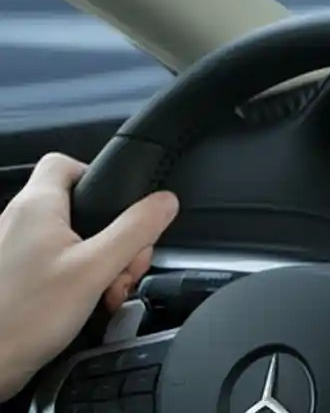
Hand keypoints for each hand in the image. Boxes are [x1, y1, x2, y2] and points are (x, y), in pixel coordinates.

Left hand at [0, 153, 178, 400]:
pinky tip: (90, 303)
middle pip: (79, 209)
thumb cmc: (24, 316)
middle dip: (113, 237)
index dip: (96, 176)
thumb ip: (135, 230)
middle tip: (124, 266)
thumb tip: (165, 202)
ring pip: (71, 240)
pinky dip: (78, 278)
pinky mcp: (14, 278)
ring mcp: (13, 250)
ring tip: (108, 291)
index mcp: (36, 207)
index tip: (118, 205)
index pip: (64, 162)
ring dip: (100, 263)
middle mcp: (18, 222)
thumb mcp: (95, 269)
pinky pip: (55, 264)